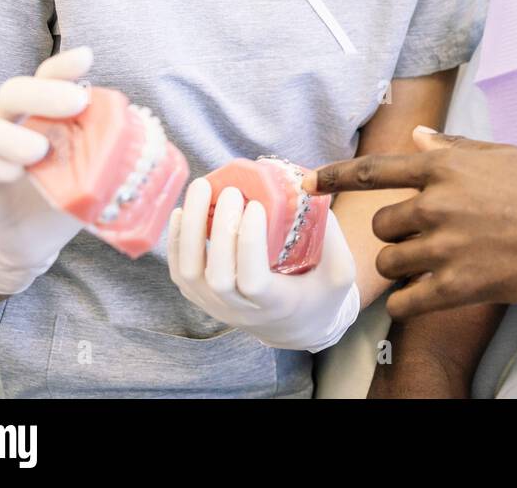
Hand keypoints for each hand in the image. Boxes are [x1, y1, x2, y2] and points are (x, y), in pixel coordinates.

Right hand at [0, 47, 92, 296]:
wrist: (35, 235)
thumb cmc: (69, 190)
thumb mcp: (94, 169)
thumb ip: (113, 151)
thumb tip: (159, 143)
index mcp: (43, 111)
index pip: (47, 78)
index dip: (63, 67)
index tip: (87, 58)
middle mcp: (12, 121)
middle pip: (13, 91)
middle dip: (43, 93)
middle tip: (76, 103)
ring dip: (8, 134)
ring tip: (39, 150)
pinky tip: (14, 173)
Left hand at [168, 178, 359, 351]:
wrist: (296, 327)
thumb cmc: (320, 295)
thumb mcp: (341, 271)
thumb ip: (331, 234)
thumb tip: (309, 190)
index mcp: (277, 304)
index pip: (253, 279)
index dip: (249, 244)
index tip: (255, 207)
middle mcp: (240, 310)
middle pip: (216, 275)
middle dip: (220, 229)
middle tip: (232, 191)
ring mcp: (215, 305)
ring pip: (189, 272)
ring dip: (190, 229)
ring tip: (202, 189)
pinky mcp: (200, 297)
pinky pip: (179, 271)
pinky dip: (175, 240)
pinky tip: (182, 211)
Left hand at [304, 127, 516, 319]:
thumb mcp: (499, 154)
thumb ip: (452, 148)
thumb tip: (417, 137)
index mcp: (444, 168)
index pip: (374, 169)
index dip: (335, 175)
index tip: (309, 180)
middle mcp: (437, 204)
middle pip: (382, 223)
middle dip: (397, 232)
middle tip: (427, 237)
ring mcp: (445, 247)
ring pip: (391, 261)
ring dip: (403, 265)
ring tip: (434, 264)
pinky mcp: (457, 286)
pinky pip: (405, 301)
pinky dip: (407, 301)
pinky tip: (422, 297)